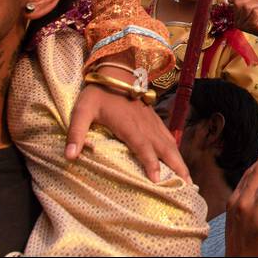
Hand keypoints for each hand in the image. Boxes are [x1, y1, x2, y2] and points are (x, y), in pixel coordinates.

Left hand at [66, 68, 189, 181]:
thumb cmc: (97, 94)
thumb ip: (76, 133)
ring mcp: (152, 122)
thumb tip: (69, 157)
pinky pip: (168, 136)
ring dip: (180, 161)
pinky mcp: (153, 119)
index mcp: (129, 125)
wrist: (115, 72)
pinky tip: (178, 159)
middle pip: (165, 148)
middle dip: (177, 167)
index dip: (151, 164)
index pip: (143, 147)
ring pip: (170, 144)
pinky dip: (175, 150)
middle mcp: (145, 126)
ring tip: (188, 179)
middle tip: (188, 186)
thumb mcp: (82, 111)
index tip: (158, 181)